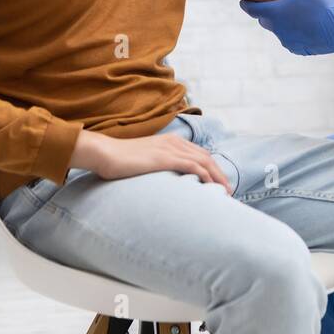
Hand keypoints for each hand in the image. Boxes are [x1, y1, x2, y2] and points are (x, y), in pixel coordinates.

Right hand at [77, 130, 231, 193]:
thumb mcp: (143, 160)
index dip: (213, 168)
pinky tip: (211, 187)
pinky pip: (193, 166)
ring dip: (218, 177)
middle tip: (229, 191)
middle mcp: (174, 142)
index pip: (200, 153)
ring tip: (225, 193)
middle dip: (220, 174)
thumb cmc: (119, 161)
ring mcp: (170, 149)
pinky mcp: (165, 158)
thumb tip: (164, 181)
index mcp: (170, 141)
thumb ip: (156, 165)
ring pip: (204, 161)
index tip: (219, 183)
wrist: (104, 153)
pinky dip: (206, 176)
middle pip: (207, 157)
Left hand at [240, 0, 333, 56]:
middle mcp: (277, 29)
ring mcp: (288, 41)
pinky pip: (292, 39)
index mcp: (273, 13)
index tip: (244, 0)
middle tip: (270, 2)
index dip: (247, 3)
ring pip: (279, 30)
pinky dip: (295, 32)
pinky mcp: (299, 49)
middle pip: (264, 19)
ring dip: (281, 22)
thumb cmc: (320, 3)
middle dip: (265, 11)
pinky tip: (305, 24)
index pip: (251, 8)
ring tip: (291, 12)